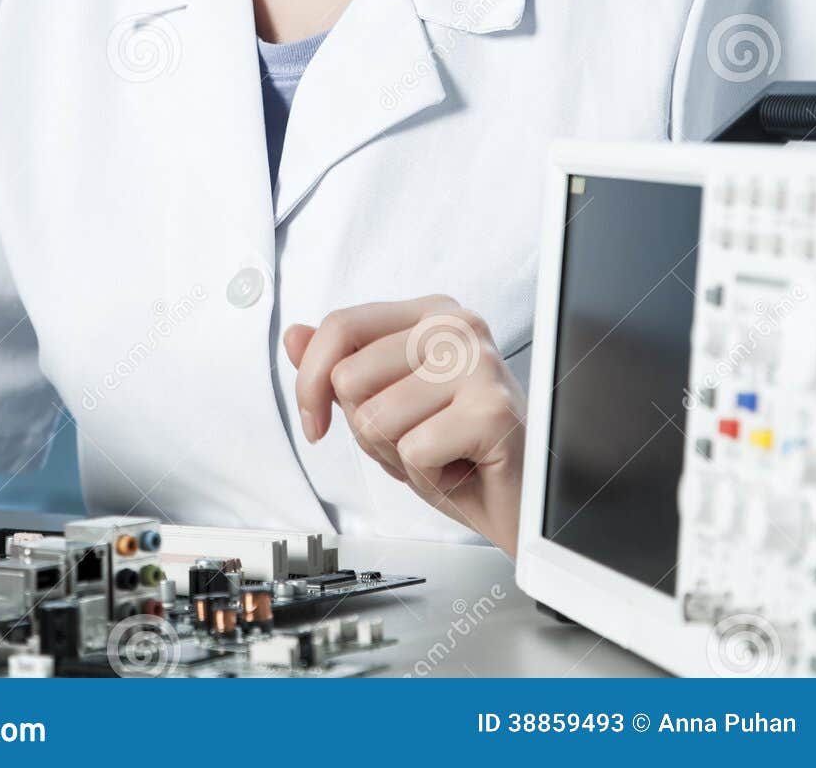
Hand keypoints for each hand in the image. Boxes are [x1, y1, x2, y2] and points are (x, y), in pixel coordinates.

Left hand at [284, 293, 525, 555]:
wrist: (522, 503)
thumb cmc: (459, 451)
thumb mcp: (386, 405)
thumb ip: (340, 367)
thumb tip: (293, 335)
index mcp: (429, 313)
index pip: (340, 325)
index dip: (309, 382)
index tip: (315, 425)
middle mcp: (456, 324)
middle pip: (350, 377)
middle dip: (368, 430)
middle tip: (415, 439)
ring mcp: (478, 362)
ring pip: (377, 419)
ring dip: (399, 457)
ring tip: (441, 453)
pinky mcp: (491, 409)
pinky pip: (413, 451)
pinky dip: (429, 477)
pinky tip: (460, 468)